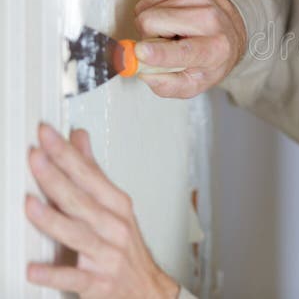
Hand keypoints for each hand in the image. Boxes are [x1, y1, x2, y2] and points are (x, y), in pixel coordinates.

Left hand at [25, 123, 178, 298]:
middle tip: (35, 157)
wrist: (147, 291)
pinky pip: (74, 278)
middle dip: (56, 177)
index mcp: (117, 205)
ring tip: (29, 204)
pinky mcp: (99, 283)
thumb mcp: (114, 205)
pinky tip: (34, 268)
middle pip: (81, 199)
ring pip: (77, 234)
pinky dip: (54, 273)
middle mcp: (114, 227)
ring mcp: (107, 255)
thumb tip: (79, 138)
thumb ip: (92, 171)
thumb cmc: (127, 247)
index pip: (89, 174)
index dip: (67, 154)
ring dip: (52, 219)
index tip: (47, 136)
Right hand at [133, 0, 246, 97]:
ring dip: (153, 25)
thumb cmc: (208, 60)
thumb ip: (167, 85)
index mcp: (215, 49)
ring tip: (171, 32)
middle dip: (148, 37)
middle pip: (154, 21)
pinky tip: (170, 18)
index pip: (184, 50)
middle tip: (164, 44)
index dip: (159, 52)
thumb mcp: (193, 84)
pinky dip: (153, 10)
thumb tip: (142, 71)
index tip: (141, 52)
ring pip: (147, 10)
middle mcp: (209, 19)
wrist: (228, 32)